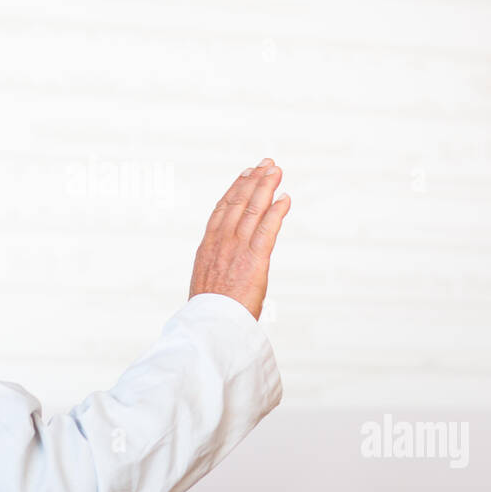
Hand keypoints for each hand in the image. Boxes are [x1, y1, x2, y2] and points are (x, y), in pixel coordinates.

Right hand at [188, 158, 290, 320]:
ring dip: (266, 188)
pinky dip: (277, 211)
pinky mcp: (254, 259)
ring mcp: (237, 249)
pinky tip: (285, 199)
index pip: (222, 210)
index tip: (245, 175)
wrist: (209, 326)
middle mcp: (221, 242)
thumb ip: (214, 271)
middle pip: (238, 203)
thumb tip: (222, 273)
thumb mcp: (205, 285)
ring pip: (253, 210)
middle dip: (253, 181)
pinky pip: (268, 229)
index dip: (235, 189)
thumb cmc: (208, 314)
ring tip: (276, 171)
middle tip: (266, 165)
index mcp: (207, 247)